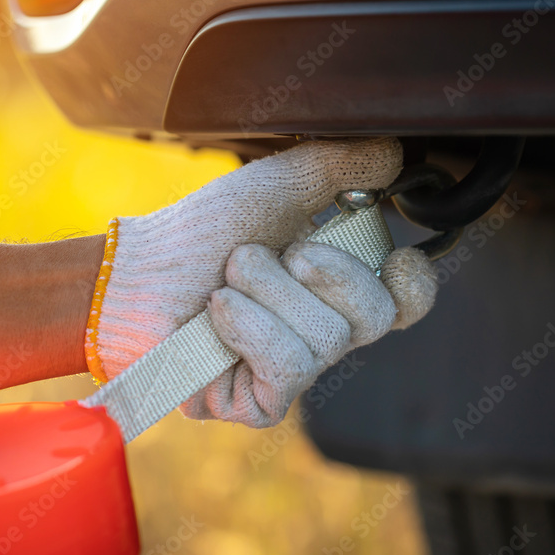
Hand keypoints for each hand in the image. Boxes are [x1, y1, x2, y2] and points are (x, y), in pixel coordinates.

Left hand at [85, 138, 437, 426]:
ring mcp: (295, 371)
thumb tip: (394, 152)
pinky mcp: (262, 403)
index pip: (407, 303)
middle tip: (268, 251)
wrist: (139, 272)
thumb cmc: (204, 231)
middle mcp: (324, 332)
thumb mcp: (274, 187)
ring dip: (267, 291)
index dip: (415, 285)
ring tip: (226, 278)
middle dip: (323, 272)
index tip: (395, 256)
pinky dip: (249, 327)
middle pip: (374, 316)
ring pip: (326, 339)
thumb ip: (336, 167)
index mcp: (337, 286)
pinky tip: (217, 313)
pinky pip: (289, 369)